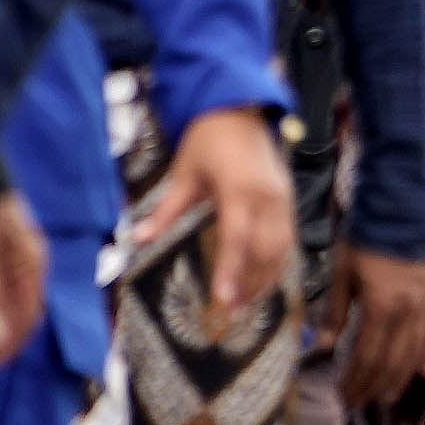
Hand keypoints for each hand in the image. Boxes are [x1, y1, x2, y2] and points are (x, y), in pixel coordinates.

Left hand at [129, 102, 294, 318]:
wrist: (240, 112)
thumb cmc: (206, 142)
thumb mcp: (182, 174)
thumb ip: (165, 211)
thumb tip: (136, 239)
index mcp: (239, 190)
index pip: (236, 239)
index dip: (230, 270)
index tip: (223, 299)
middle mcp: (267, 198)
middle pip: (264, 252)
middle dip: (250, 284)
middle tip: (231, 312)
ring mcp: (282, 201)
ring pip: (281, 250)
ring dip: (265, 279)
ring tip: (247, 304)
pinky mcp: (288, 202)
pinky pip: (287, 240)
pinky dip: (276, 263)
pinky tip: (262, 280)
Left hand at [328, 246, 424, 402]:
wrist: (404, 211)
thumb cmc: (366, 240)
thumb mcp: (341, 274)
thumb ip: (335, 312)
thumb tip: (323, 346)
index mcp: (382, 308)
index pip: (368, 356)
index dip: (356, 379)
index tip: (343, 394)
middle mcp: (408, 314)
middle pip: (392, 362)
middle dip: (374, 385)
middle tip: (359, 401)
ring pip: (416, 355)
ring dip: (401, 378)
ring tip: (387, 395)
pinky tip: (423, 371)